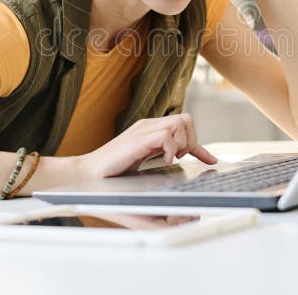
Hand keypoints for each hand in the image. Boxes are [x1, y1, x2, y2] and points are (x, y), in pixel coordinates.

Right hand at [78, 114, 217, 179]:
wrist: (87, 175)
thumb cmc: (112, 175)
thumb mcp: (145, 169)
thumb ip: (164, 165)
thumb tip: (186, 176)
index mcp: (150, 132)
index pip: (183, 126)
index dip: (199, 145)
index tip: (211, 161)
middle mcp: (148, 127)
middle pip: (186, 120)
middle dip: (191, 141)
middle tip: (179, 159)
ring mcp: (143, 130)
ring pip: (179, 123)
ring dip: (181, 144)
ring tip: (170, 159)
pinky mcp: (138, 138)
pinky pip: (166, 134)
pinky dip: (170, 149)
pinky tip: (163, 161)